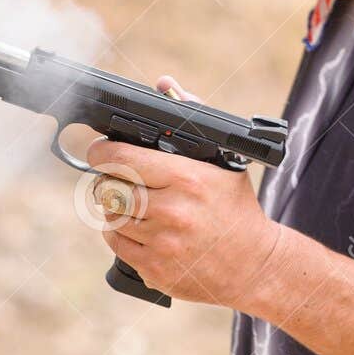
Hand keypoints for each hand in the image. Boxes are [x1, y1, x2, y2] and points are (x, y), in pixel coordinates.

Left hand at [85, 76, 283, 308]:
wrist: (255, 265)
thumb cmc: (236, 208)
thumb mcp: (223, 161)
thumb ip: (191, 118)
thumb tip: (164, 84)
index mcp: (187, 178)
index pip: (123, 158)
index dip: (102, 152)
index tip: (98, 150)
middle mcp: (172, 211)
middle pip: (110, 188)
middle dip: (108, 180)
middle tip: (117, 178)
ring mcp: (162, 243)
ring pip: (110, 216)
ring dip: (114, 207)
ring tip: (132, 203)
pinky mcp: (155, 270)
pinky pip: (116, 244)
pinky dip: (120, 234)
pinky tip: (138, 228)